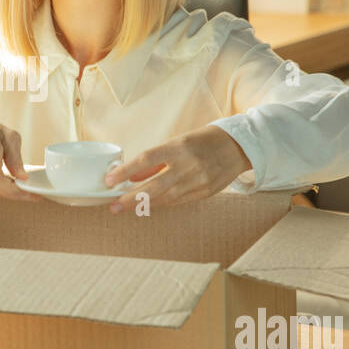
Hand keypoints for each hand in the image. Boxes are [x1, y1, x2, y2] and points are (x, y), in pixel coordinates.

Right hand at [0, 115, 42, 201]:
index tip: (31, 193)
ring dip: (13, 192)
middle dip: (19, 194)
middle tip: (37, 194)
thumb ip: (16, 158)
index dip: (12, 189)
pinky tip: (13, 184)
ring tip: (27, 188)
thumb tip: (23, 177)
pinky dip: (4, 190)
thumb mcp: (8, 136)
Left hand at [102, 126, 251, 213]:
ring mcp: (198, 181)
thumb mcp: (178, 141)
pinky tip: (149, 205)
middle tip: (113, 206)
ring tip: (125, 207)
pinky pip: (178, 202)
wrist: (239, 146)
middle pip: (153, 186)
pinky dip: (162, 204)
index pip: (146, 159)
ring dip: (143, 204)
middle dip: (130, 198)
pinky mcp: (205, 193)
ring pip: (165, 198)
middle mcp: (188, 165)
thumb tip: (132, 175)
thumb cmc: (204, 141)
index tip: (110, 180)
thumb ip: (157, 160)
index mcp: (179, 147)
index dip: (125, 172)